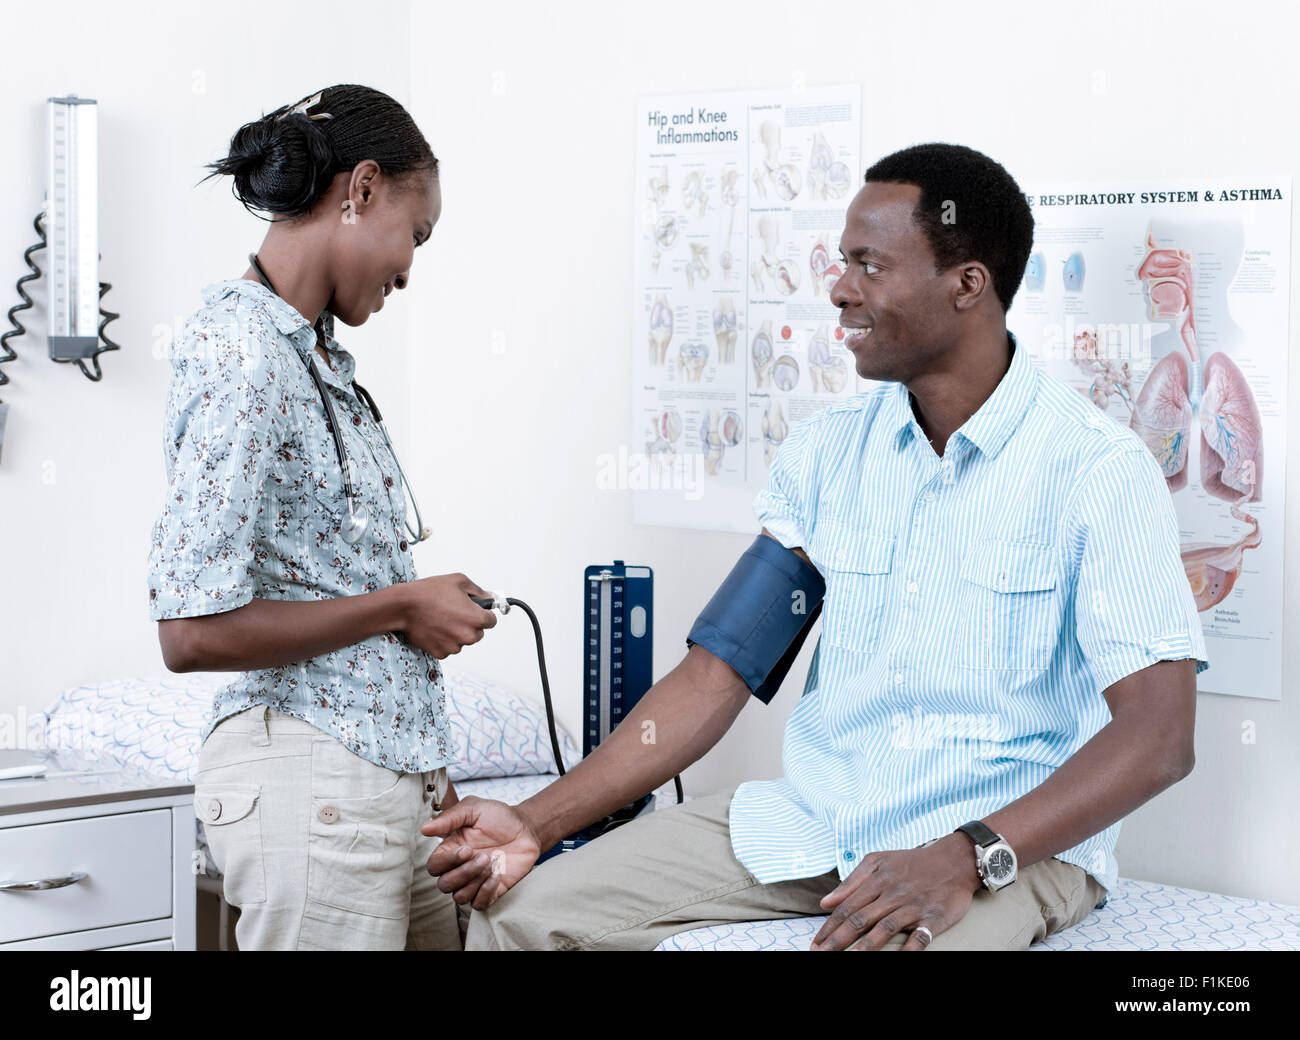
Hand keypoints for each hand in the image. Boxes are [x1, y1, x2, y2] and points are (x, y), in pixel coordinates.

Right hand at [395, 573, 496, 657]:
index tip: (477, 611)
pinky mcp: (441, 653)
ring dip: (456, 633)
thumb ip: (479, 591)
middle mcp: (468, 636)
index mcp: (477, 619)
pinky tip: (434, 627)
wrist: (404, 606)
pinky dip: (443, 640)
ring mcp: (454, 647)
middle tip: (455, 613)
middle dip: (470, 624)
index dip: (485, 614)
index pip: (492, 621)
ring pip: (462, 641)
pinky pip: (448, 647)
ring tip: (441, 618)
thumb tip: (490, 598)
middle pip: (478, 633)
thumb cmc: (430, 592)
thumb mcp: (459, 581)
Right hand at [422, 797, 541, 909]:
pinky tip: (497, 874)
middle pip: (444, 885)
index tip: (467, 849)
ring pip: (459, 897)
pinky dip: (486, 892)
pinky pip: (478, 904)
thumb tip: (424, 828)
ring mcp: (474, 881)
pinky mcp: (491, 891)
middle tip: (484, 856)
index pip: (434, 866)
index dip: (446, 862)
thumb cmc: (499, 817)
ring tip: (492, 862)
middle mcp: (459, 868)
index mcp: (451, 849)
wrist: (526, 828)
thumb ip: (450, 818)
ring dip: (475, 882)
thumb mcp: (474, 808)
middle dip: (463, 873)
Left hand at [810, 834, 980, 950]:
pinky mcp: (933, 918)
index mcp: (876, 880)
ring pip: (884, 928)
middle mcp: (892, 894)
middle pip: (860, 920)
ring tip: (849, 959)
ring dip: (865, 947)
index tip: (816, 944)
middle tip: (821, 955)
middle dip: (838, 940)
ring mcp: (913, 907)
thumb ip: (851, 881)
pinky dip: (909, 948)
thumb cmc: (912, 862)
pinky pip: (920, 937)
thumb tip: (825, 902)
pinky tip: (899, 958)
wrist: (954, 860)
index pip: (847, 908)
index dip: (829, 927)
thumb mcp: (878, 860)